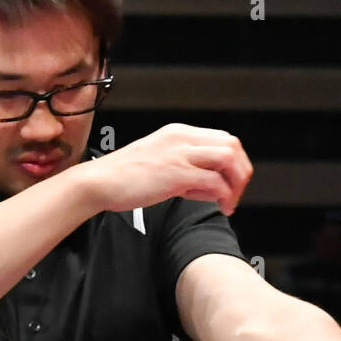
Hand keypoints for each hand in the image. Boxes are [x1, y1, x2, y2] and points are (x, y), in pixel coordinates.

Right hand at [84, 123, 252, 216]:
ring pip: (228, 160)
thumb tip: (207, 184)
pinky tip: (220, 207)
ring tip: (230, 202)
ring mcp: (180, 154)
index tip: (232, 182)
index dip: (235, 162)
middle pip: (232, 145)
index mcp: (178, 132)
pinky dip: (224, 196)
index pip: (222, 139)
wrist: (100, 181)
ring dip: (236, 184)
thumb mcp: (159, 161)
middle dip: (241, 171)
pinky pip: (214, 182)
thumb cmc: (124, 177)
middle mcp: (182, 138)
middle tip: (236, 193)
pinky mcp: (176, 174)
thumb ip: (184, 166)